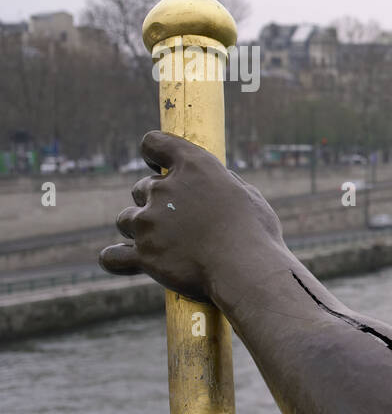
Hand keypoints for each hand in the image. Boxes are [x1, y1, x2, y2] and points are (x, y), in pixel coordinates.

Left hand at [99, 131, 283, 301]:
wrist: (246, 271)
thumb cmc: (255, 235)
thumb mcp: (247, 197)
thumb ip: (222, 186)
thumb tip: (214, 185)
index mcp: (194, 167)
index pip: (155, 142)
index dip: (155, 152)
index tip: (160, 165)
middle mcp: (165, 189)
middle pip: (142, 188)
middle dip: (155, 203)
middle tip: (179, 222)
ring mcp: (149, 222)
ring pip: (126, 220)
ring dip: (140, 229)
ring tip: (164, 246)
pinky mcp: (142, 254)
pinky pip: (112, 256)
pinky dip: (116, 258)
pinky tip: (127, 261)